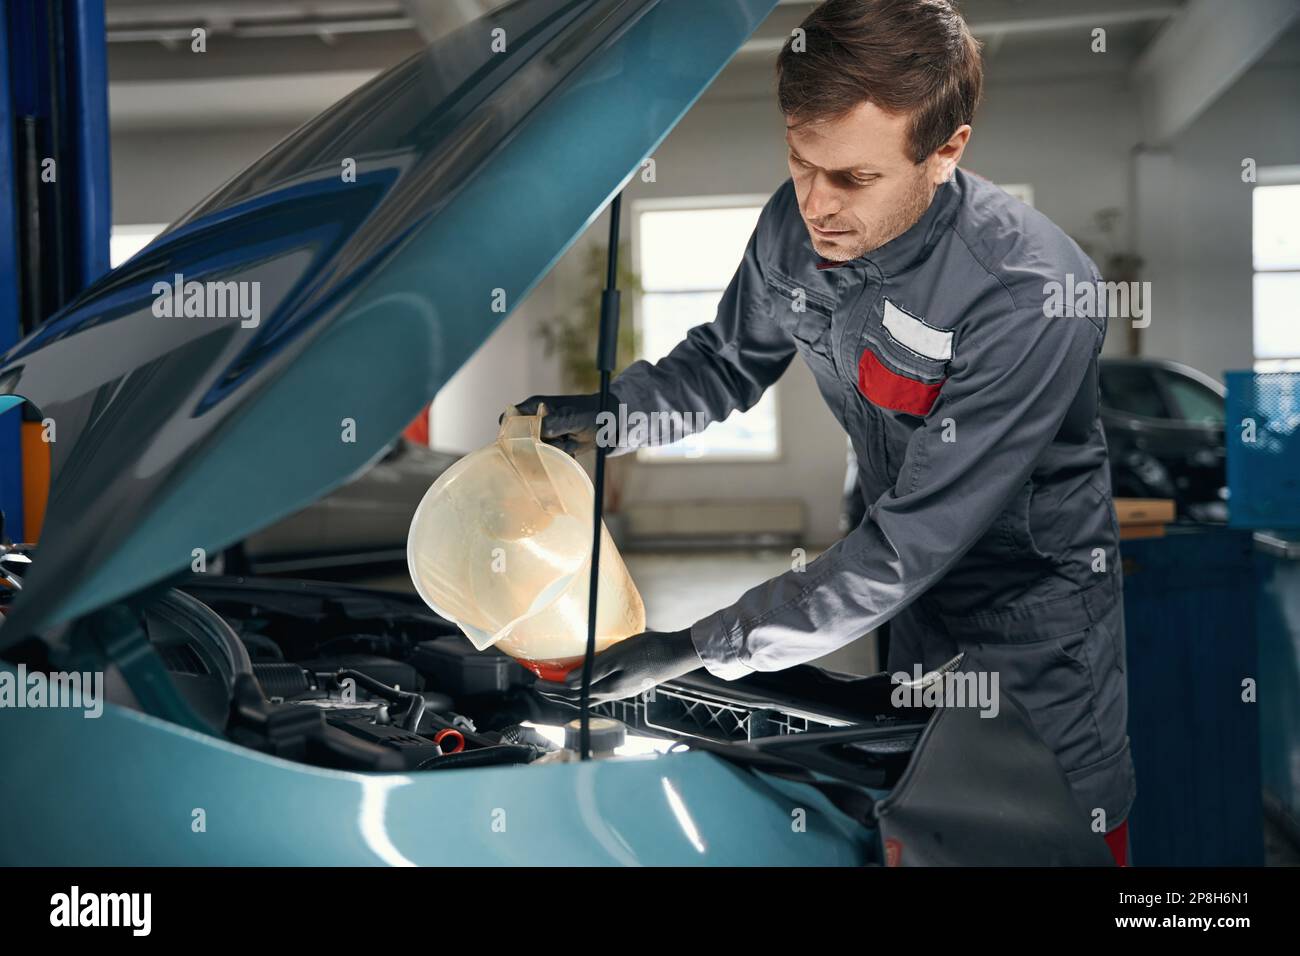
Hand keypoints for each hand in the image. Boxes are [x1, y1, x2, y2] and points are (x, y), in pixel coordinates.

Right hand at [509, 393, 608, 455]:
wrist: (608, 424)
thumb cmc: (590, 413)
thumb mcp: (573, 417)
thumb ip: (554, 422)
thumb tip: (539, 431)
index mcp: (533, 407)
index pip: (508, 419)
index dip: (511, 431)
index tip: (528, 440)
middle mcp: (534, 421)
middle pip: (521, 440)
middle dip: (538, 446)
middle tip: (558, 440)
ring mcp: (543, 435)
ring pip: (536, 452)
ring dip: (554, 451)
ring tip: (569, 441)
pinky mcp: (552, 446)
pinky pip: (548, 458)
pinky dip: (560, 456)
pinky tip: (572, 449)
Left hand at [535, 629, 702, 704]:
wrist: (677, 654)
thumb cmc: (648, 651)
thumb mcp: (617, 657)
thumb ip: (592, 671)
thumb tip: (568, 684)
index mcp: (607, 689)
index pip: (572, 693)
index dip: (553, 690)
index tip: (536, 684)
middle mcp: (612, 693)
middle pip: (578, 698)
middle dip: (557, 694)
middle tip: (540, 687)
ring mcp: (621, 690)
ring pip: (589, 696)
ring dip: (571, 692)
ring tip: (558, 687)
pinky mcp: (628, 684)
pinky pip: (599, 690)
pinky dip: (585, 688)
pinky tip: (587, 681)